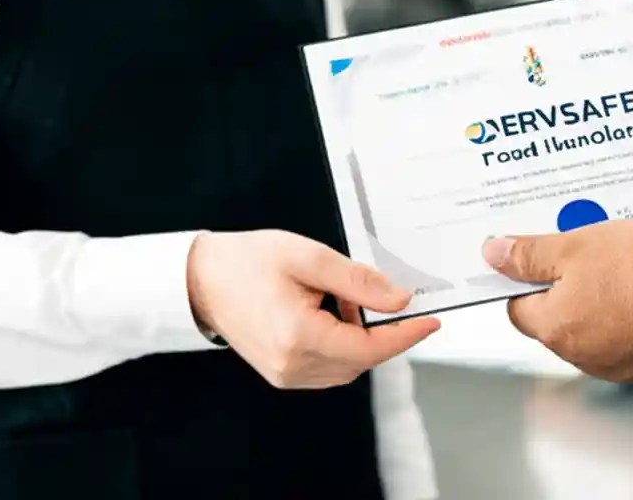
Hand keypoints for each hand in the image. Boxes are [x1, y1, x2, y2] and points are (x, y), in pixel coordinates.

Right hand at [187, 231, 439, 389]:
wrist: (201, 279)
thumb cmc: (248, 262)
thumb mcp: (309, 258)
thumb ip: (358, 281)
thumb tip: (399, 300)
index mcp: (299, 336)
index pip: (370, 349)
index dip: (406, 335)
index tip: (431, 321)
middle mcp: (292, 365)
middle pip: (362, 360)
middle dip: (380, 331)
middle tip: (375, 293)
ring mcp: (285, 375)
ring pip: (348, 366)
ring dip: (359, 337)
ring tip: (340, 297)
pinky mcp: (282, 374)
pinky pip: (329, 367)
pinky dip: (341, 344)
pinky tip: (329, 314)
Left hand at [483, 222, 632, 383]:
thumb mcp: (577, 246)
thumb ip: (532, 253)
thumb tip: (494, 255)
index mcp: (555, 328)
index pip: (519, 307)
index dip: (524, 279)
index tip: (533, 257)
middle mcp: (582, 355)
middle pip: (559, 316)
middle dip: (568, 283)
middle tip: (587, 249)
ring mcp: (620, 364)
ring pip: (598, 324)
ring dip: (604, 297)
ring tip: (625, 263)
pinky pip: (632, 334)